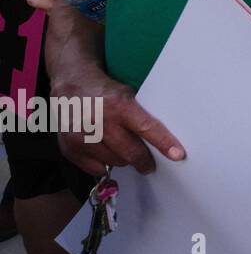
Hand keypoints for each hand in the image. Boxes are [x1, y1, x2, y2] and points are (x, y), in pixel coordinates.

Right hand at [51, 63, 184, 176]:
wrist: (71, 84)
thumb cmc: (105, 91)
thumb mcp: (127, 95)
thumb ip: (141, 115)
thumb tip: (162, 139)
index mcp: (118, 106)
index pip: (147, 129)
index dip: (164, 143)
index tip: (178, 155)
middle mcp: (99, 122)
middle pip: (130, 153)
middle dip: (144, 161)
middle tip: (149, 164)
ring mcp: (81, 136)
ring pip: (114, 162)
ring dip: (123, 160)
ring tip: (122, 148)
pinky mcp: (68, 147)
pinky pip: (96, 168)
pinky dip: (104, 164)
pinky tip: (105, 151)